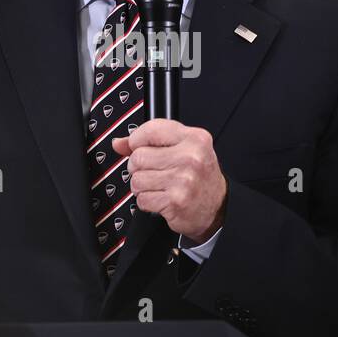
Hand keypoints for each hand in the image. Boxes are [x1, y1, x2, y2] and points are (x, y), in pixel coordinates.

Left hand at [112, 119, 226, 241]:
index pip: (151, 129)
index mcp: (194, 138)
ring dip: (141, 186)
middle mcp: (191, 157)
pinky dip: (146, 201)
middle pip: (138, 156)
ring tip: (157, 186)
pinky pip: (142, 199)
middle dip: (138, 167)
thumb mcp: (183, 150)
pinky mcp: (175, 201)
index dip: (136, 140)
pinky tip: (161, 198)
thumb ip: (151, 142)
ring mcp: (183, 180)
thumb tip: (119, 143)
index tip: (138, 147)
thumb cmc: (200, 176)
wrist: (219, 207)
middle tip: (152, 172)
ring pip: (137, 179)